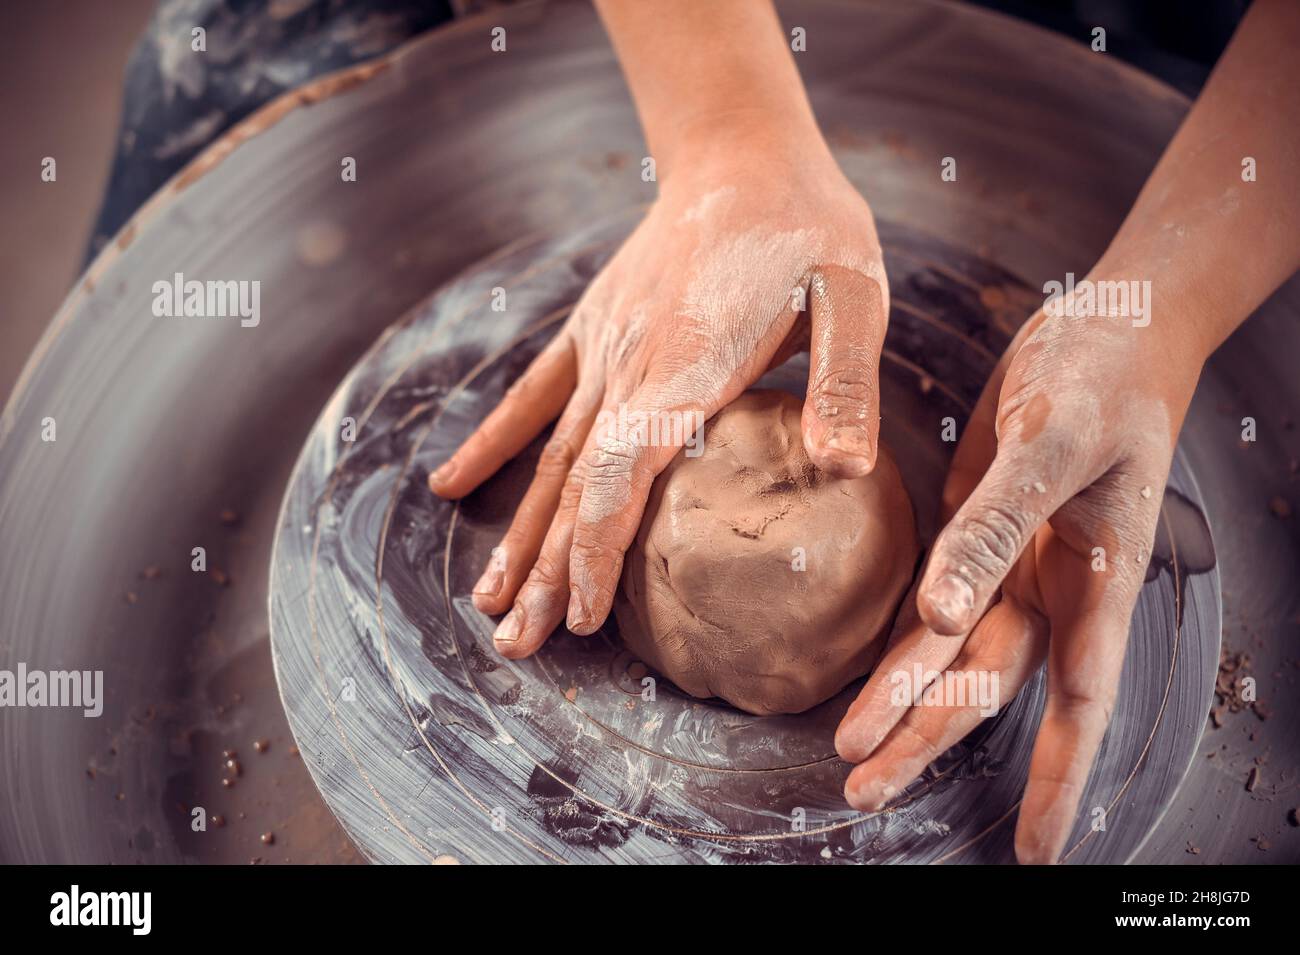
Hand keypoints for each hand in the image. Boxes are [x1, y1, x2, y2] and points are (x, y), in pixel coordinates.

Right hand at [429, 127, 888, 658]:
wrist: (743, 152)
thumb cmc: (807, 228)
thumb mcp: (854, 296)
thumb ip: (844, 384)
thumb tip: (845, 469)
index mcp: (686, 365)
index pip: (622, 472)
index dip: (595, 548)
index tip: (580, 617)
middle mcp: (628, 364)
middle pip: (574, 482)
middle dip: (546, 569)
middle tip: (518, 646)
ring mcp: (602, 348)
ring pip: (549, 453)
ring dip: (518, 530)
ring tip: (486, 602)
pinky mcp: (594, 331)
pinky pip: (534, 394)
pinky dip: (493, 442)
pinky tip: (451, 485)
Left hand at [834, 286, 1203, 863]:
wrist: (1110, 326)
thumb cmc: (1105, 376)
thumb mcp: (1056, 441)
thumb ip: (1000, 526)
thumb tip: (946, 614)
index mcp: (1096, 582)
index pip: (1078, 702)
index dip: (1058, 780)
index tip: (1036, 853)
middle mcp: (1051, 589)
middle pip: (986, 689)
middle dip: (928, 744)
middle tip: (865, 792)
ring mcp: (1011, 566)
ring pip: (949, 654)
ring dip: (902, 704)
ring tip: (850, 754)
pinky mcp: (975, 535)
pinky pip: (931, 604)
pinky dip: (900, 646)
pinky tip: (868, 683)